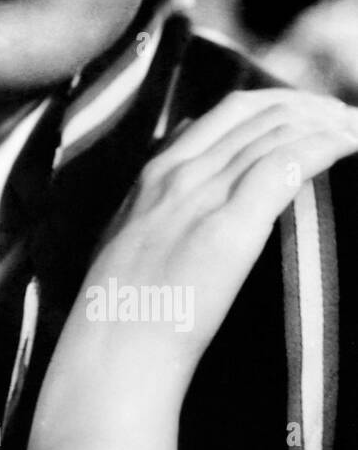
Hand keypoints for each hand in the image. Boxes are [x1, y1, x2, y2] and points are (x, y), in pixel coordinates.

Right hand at [35, 89, 357, 439]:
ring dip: (326, 123)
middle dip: (311, 106)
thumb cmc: (125, 309)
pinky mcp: (230, 226)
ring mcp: (204, 195)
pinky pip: (286, 165)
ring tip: (357, 129)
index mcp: (157, 171)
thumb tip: (193, 198)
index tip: (311, 113)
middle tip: (346, 116)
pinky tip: (350, 145)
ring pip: (276, 131)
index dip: (279, 103)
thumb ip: (161, 209)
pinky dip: (325, 146)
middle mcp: (181, 172)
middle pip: (259, 113)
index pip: (229, 111)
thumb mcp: (130, 239)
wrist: (116, 346)